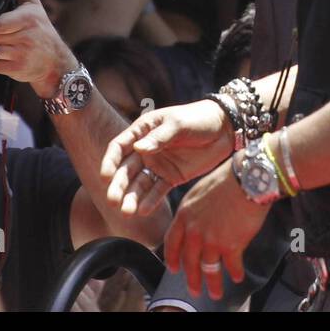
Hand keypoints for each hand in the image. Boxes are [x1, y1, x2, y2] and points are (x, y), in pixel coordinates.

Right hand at [101, 100, 234, 216]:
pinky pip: (157, 191)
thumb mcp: (178, 124)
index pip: (120, 146)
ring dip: (132, 197)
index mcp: (143, 130)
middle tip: (112, 201)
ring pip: (140, 183)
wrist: (224, 129)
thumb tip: (138, 149)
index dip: (110, 161)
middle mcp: (146, 149)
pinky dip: (150, 200)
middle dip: (118, 185)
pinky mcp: (171, 177)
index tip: (105, 176)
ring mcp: (158, 164)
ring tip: (127, 212)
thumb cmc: (198, 119)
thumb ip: (159, 138)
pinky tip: (143, 210)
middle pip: (127, 169)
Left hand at [165, 157, 269, 298]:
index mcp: (184, 215)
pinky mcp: (231, 246)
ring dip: (213, 284)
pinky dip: (235, 273)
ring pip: (209, 269)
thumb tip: (197, 223)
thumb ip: (194, 211)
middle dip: (191, 279)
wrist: (247, 179)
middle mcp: (194, 230)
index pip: (172, 242)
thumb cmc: (227, 179)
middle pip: (189, 261)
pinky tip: (237, 277)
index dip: (172, 258)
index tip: (174, 268)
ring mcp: (211, 240)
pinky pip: (231, 266)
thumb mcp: (200, 191)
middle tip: (194, 290)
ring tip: (214, 294)